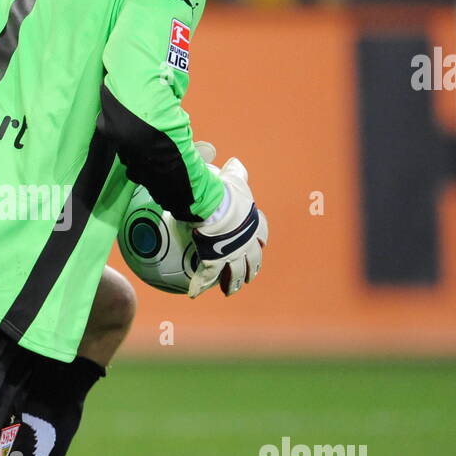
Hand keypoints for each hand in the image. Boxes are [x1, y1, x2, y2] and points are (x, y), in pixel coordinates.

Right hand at [186, 157, 267, 297]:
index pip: (261, 234)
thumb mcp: (234, 179)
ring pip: (235, 274)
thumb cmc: (226, 192)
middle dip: (252, 269)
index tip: (262, 244)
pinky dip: (198, 286)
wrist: (214, 206)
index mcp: (252, 225)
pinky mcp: (214, 261)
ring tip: (230, 291)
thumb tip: (234, 162)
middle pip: (253, 260)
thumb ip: (236, 172)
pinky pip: (205, 277)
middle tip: (250, 275)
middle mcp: (246, 243)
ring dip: (233, 283)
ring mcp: (231, 255)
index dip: (261, 240)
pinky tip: (193, 294)